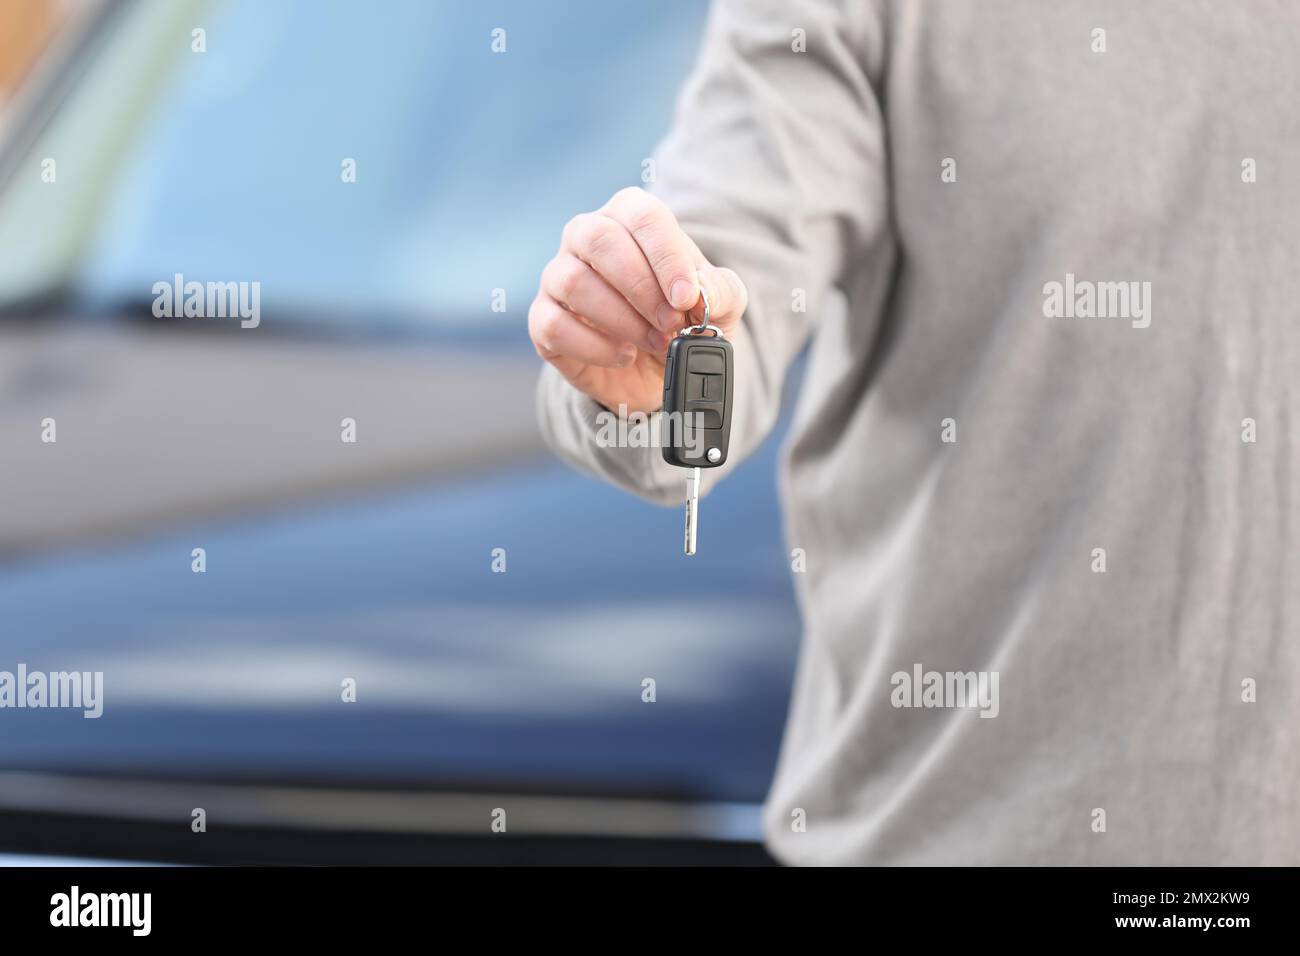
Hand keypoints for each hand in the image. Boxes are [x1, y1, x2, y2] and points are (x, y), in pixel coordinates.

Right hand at [530, 187, 746, 412]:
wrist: (655, 370)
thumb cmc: (684, 321)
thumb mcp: (720, 306)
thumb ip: (721, 291)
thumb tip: (701, 290)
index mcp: (629, 217)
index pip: (642, 216)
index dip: (666, 256)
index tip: (686, 297)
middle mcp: (586, 236)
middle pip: (600, 240)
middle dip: (641, 287)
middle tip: (670, 322)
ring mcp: (558, 276)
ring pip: (574, 282)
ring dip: (622, 319)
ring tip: (655, 342)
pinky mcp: (543, 320)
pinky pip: (554, 324)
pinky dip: (595, 346)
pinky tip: (623, 355)